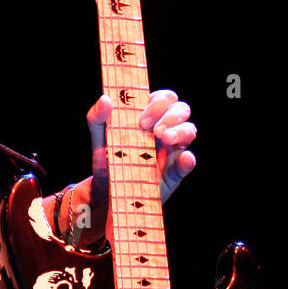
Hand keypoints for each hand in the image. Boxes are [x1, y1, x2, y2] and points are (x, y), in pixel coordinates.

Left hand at [49, 89, 196, 248]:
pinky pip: (188, 161)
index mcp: (149, 115)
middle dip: (170, 116)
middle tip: (153, 131)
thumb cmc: (107, 157)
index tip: (141, 120)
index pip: (164, 98)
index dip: (157, 103)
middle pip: (180, 109)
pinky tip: (182, 160)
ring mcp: (172, 148)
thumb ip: (97, 117)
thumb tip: (105, 99)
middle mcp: (164, 128)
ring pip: (189, 130)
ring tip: (166, 139)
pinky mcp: (175, 170)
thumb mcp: (98, 136)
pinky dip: (188, 159)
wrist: (108, 190)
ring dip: (181, 131)